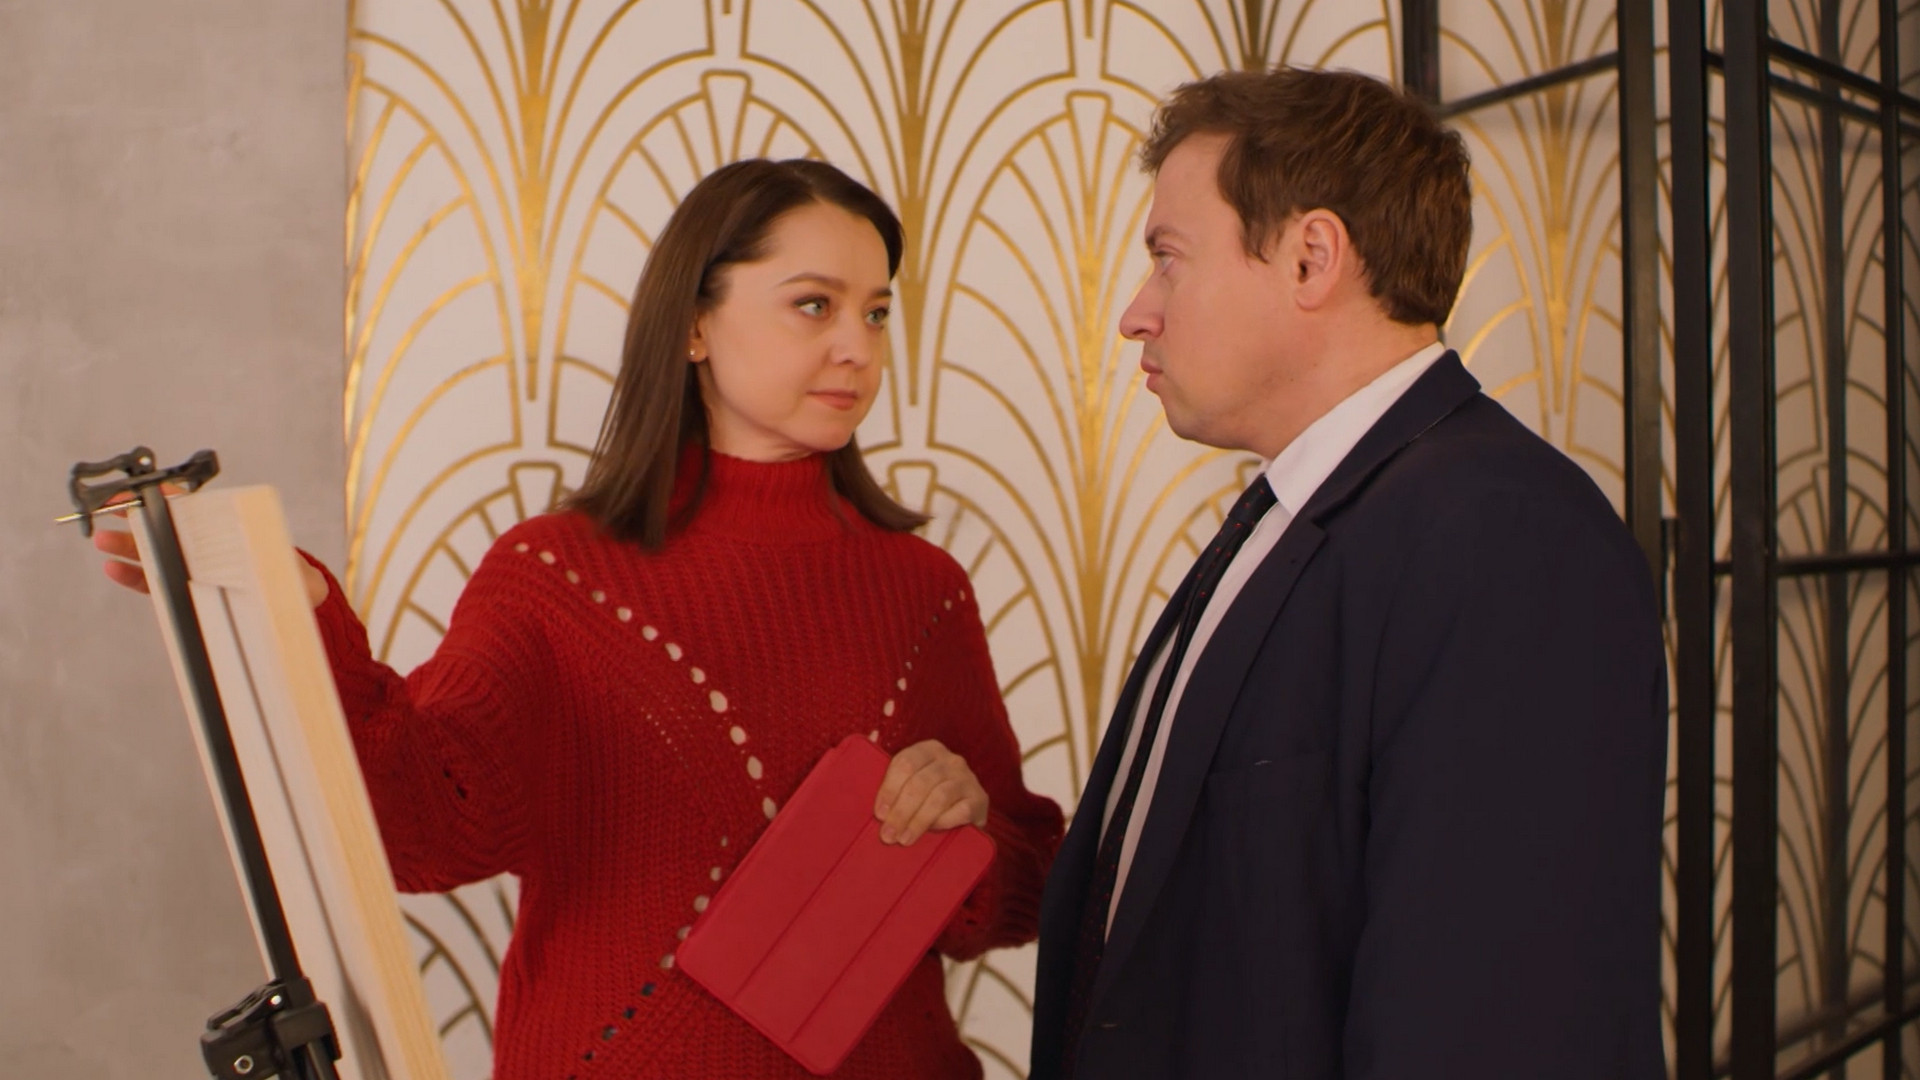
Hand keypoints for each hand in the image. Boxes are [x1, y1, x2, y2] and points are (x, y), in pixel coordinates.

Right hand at [91, 489, 328, 607]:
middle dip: (136, 516)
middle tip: (111, 508)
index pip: (190, 507)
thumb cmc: (288, 572)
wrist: (291, 599)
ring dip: (126, 546)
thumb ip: (284, 562)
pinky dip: (133, 576)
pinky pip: (153, 582)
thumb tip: (291, 566)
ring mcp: (189, 566)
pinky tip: (114, 569)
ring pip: (152, 553)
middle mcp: (202, 544)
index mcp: (224, 528)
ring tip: (102, 540)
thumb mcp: (288, 562)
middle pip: (163, 526)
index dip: (166, 497)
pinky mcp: (182, 589)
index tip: (146, 491)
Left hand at [873, 740, 988, 845]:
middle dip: (900, 811)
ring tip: (903, 839)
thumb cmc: (928, 799)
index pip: (905, 763)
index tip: (878, 814)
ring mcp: (968, 778)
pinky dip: (943, 822)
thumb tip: (865, 760)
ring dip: (918, 821)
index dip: (889, 789)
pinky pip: (960, 811)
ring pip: (939, 797)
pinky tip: (932, 833)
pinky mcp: (980, 799)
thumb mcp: (911, 783)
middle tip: (887, 835)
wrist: (966, 814)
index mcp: (929, 750)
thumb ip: (893, 780)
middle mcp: (951, 760)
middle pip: (920, 783)